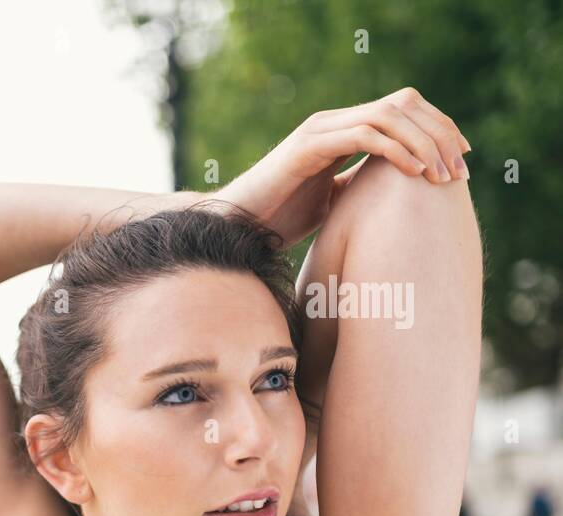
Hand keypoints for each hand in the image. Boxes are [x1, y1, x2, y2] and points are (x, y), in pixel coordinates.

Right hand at [214, 87, 470, 247]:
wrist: (236, 228)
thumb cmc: (278, 221)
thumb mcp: (332, 202)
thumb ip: (359, 186)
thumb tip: (393, 194)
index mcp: (341, 131)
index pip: (403, 111)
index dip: (439, 129)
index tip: (462, 161)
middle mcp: (332, 122)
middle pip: (405, 104)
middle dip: (441, 133)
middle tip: (461, 170)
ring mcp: (319, 131)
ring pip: (390, 114)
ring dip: (426, 143)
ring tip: (444, 175)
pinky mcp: (308, 146)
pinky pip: (366, 135)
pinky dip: (397, 151)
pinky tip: (415, 174)